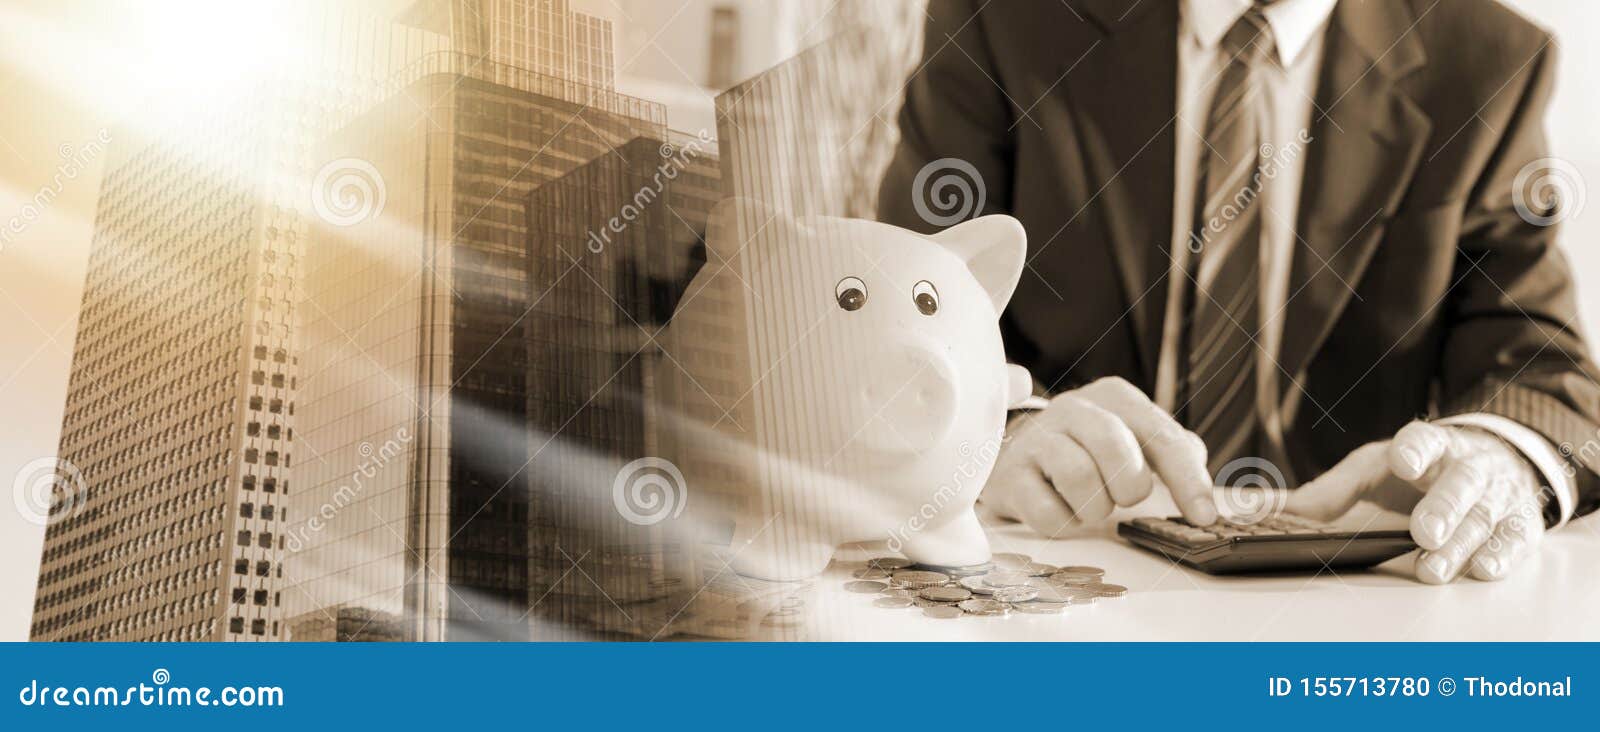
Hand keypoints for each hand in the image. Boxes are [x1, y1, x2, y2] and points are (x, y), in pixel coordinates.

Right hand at [984, 377, 1217, 535]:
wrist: (1016, 455)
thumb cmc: (1088, 450)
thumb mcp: (1134, 438)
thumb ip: (1174, 453)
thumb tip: (1204, 491)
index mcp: (1115, 397)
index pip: (1161, 436)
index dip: (1187, 480)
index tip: (1205, 517)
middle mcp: (1073, 407)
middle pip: (1115, 447)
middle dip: (1129, 486)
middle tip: (1123, 498)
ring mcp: (1037, 438)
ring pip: (1078, 477)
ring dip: (1094, 507)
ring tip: (1089, 505)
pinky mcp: (1011, 474)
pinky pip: (1047, 511)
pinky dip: (1064, 523)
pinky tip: (1062, 510)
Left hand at [1286, 421, 1546, 583]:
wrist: (1493, 463)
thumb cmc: (1418, 472)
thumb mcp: (1371, 470)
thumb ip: (1326, 492)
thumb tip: (1261, 510)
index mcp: (1428, 446)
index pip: (1422, 440)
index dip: (1414, 449)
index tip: (1403, 459)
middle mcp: (1467, 466)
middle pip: (1460, 482)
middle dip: (1442, 506)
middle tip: (1423, 532)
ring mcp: (1497, 495)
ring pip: (1485, 516)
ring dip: (1462, 543)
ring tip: (1433, 568)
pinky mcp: (1519, 522)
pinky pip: (1515, 538)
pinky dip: (1501, 554)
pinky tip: (1483, 569)